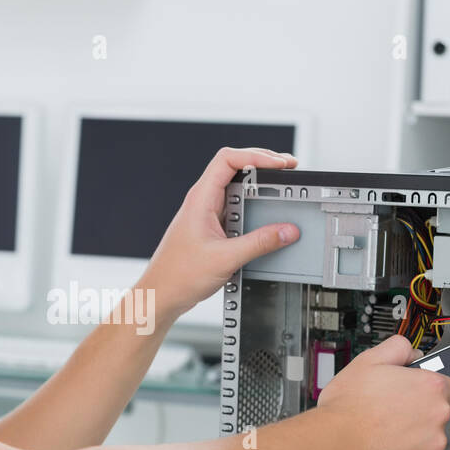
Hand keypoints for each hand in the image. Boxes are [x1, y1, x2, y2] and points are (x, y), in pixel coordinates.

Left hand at [140, 147, 298, 321]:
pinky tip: (265, 215)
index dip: (256, 156)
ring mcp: (206, 213)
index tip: (279, 164)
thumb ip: (259, 243)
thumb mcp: (226, 258)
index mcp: (200, 198)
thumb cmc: (178, 275)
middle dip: (263, 164)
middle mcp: (202, 201)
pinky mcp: (211, 227)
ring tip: (281, 187)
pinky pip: (235, 208)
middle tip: (288, 168)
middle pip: (234, 167)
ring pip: (236, 188)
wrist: (161, 294)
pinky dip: (253, 207)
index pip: (228, 159)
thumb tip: (286, 231)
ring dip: (259, 186)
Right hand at [314, 335, 449, 449]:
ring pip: (433, 440)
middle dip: (421, 414)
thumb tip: (411, 351)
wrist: (334, 444)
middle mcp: (439, 415)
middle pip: (441, 414)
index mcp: (430, 387)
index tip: (418, 396)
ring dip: (417, 438)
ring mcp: (434, 445)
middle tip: (394, 414)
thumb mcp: (368, 361)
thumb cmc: (347, 407)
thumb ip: (397, 348)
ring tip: (387, 434)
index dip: (431, 391)